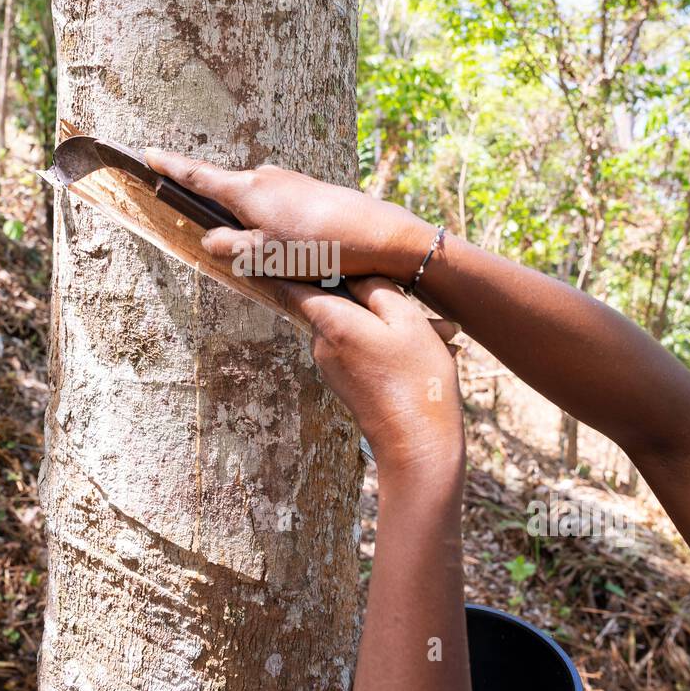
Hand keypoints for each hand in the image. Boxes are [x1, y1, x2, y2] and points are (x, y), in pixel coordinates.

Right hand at [144, 148, 436, 282]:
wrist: (379, 236)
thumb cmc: (320, 247)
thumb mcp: (267, 256)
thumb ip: (231, 246)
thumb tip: (207, 238)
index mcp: (247, 190)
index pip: (197, 176)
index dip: (170, 167)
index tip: (148, 154)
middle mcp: (265, 177)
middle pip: (226, 193)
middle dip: (219, 214)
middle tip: (223, 244)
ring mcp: (288, 181)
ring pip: (254, 205)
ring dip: (253, 227)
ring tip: (274, 260)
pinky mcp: (309, 190)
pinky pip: (277, 208)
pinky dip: (274, 227)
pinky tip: (295, 251)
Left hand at [272, 275, 463, 472]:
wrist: (416, 441)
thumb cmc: (415, 377)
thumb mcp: (406, 320)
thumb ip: (376, 289)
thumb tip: (356, 275)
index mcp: (331, 321)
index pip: (289, 285)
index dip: (275, 265)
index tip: (252, 249)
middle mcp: (321, 343)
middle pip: (335, 304)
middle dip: (369, 299)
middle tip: (412, 302)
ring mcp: (330, 366)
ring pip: (354, 329)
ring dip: (387, 326)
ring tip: (436, 336)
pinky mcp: (344, 383)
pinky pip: (361, 351)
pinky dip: (386, 346)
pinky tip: (422, 356)